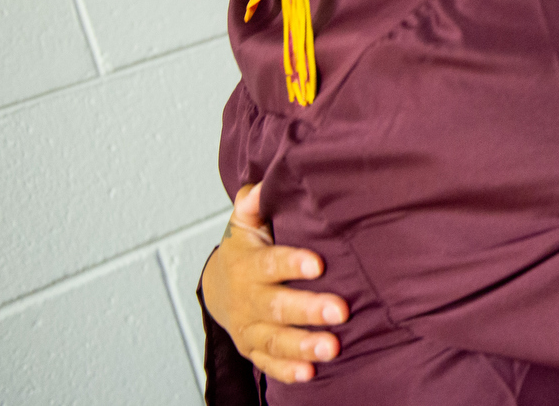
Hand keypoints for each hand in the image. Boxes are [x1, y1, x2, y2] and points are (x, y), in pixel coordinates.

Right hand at [200, 183, 346, 382]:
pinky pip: (269, 362)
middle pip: (277, 306)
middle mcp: (248, 298)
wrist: (218, 286)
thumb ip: (254, 203)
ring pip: (275, 339)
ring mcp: (250, 327)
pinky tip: (309, 373)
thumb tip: (262, 185)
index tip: (318, 264)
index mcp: (249, 264)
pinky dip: (287, 370)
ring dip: (303, 345)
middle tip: (340, 311)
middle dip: (308, 310)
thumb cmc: (246, 249)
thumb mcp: (245, 222)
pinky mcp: (254, 348)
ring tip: (332, 348)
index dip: (292, 263)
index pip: (271, 263)